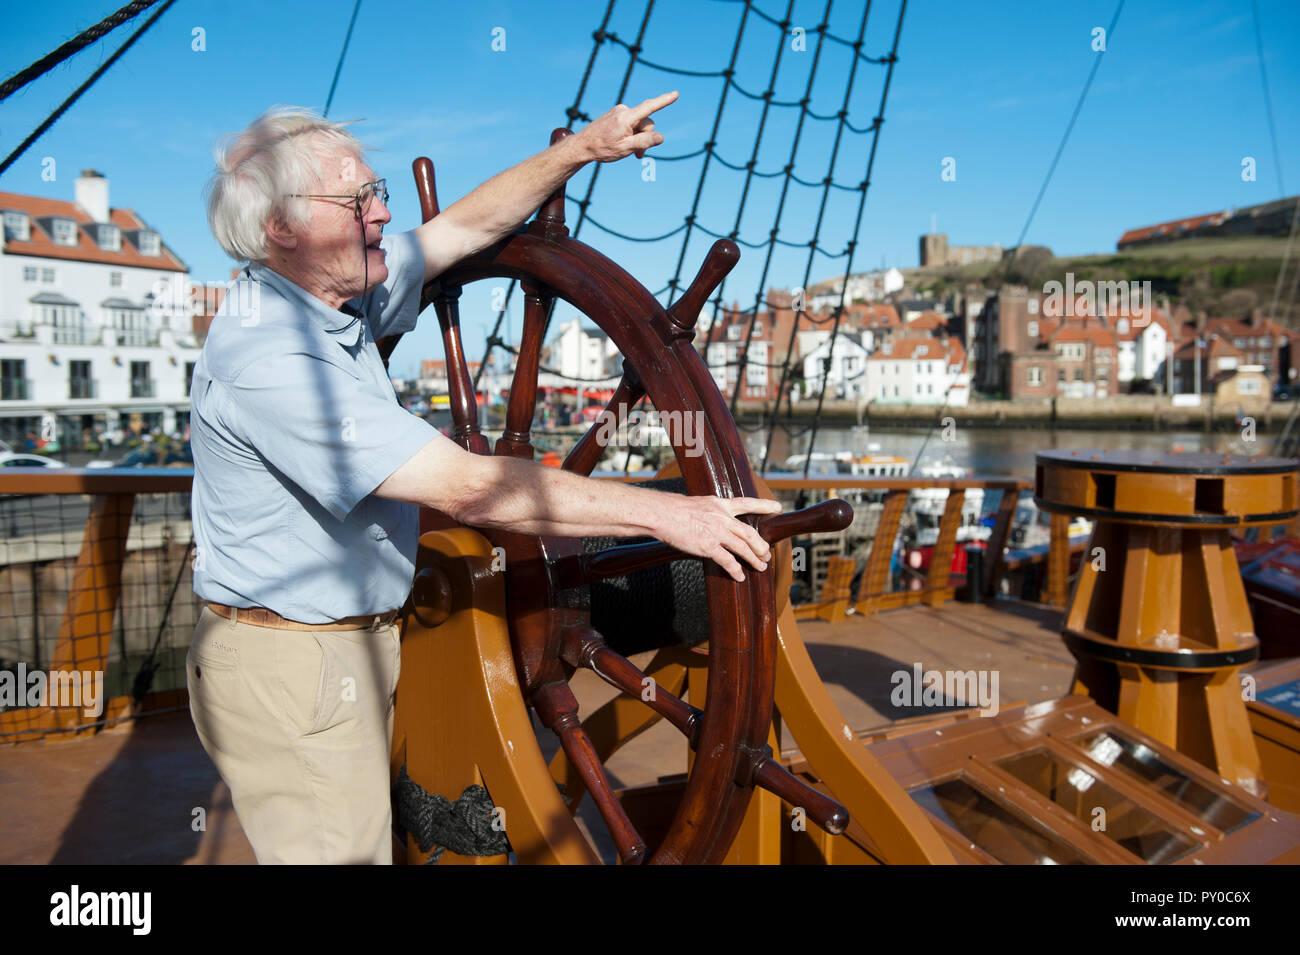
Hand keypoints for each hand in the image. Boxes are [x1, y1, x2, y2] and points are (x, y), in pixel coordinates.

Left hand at [578, 91, 678, 162]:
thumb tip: (660, 137)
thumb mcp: (626, 148)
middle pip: (646, 123)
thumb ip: (645, 142)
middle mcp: (623, 110)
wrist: (582, 146)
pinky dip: (631, 133)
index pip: (649, 107)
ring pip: (639, 124)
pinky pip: (631, 123)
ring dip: (637, 137)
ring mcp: (619, 111)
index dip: (664, 101)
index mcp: (626, 118)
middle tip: (636, 155)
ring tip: (626, 150)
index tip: (676, 94)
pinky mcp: (616, 114)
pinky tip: (621, 142)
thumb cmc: (603, 148)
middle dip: (645, 138)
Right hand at [655, 495, 782, 582]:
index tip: (778, 507)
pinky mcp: (708, 546)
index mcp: (720, 504)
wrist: (661, 513)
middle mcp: (722, 517)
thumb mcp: (697, 503)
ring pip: (743, 547)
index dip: (764, 506)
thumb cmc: (673, 509)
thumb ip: (710, 511)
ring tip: (761, 567)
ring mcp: (716, 532)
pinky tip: (739, 576)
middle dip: (761, 545)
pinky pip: (727, 560)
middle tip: (767, 554)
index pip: (747, 503)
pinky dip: (736, 570)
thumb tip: (713, 520)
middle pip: (749, 533)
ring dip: (754, 559)